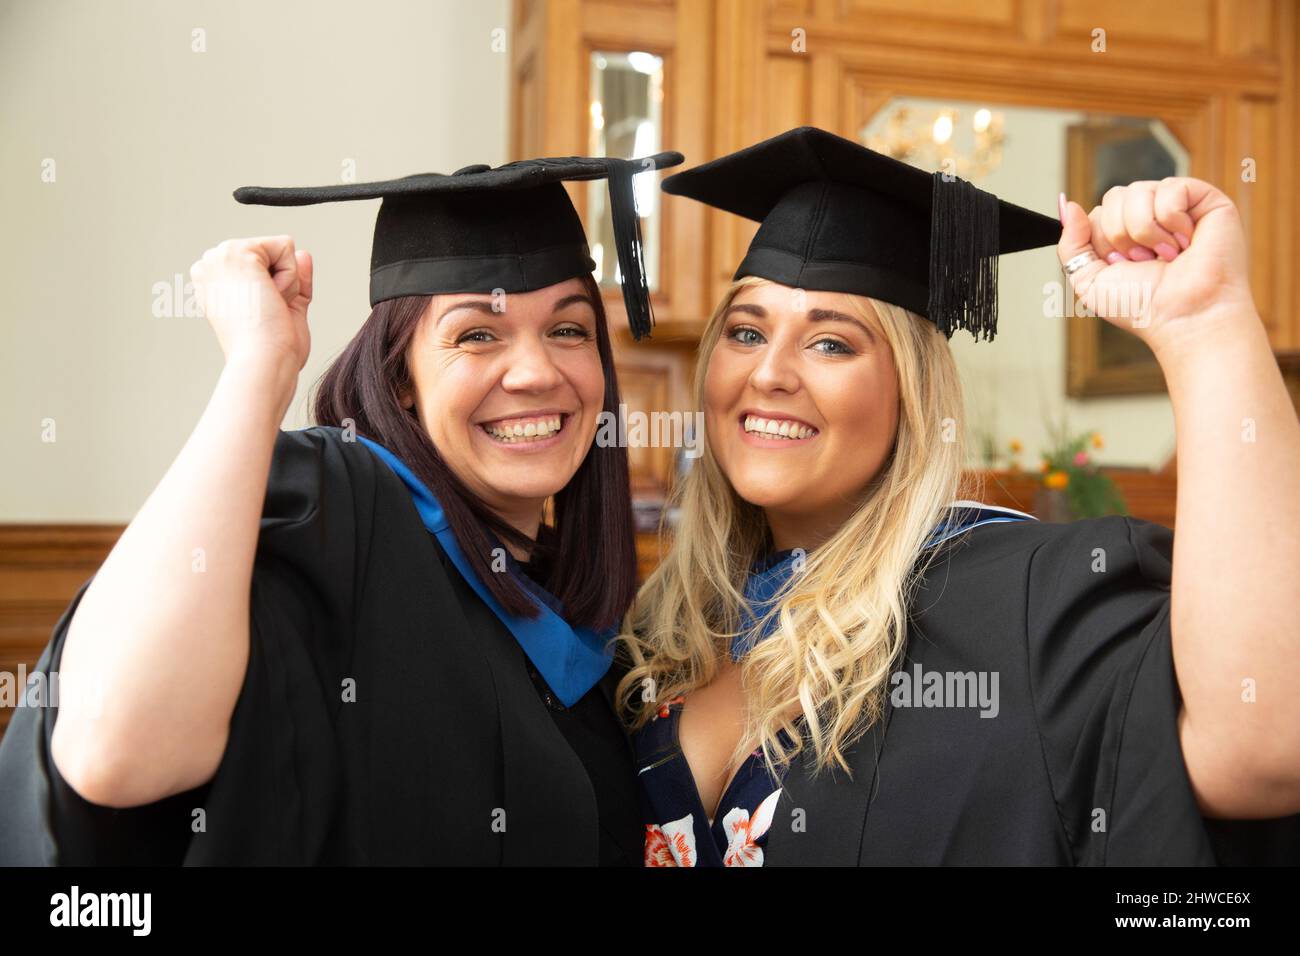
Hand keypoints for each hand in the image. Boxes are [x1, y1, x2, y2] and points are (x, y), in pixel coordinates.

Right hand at [190, 235, 312, 372]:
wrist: (263, 361)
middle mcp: (210, 265)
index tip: (262, 316)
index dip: (277, 290)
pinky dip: (289, 276)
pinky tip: (271, 298)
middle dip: (282, 283)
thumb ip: (293, 279)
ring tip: (266, 306)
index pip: (263, 265)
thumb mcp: (286, 308)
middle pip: (271, 253)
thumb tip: (303, 253)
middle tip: (266, 313)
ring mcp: (219, 256)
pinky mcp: (236, 251)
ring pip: (279, 249)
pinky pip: (285, 246)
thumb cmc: (271, 348)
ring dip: (286, 281)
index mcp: (214, 281)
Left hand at [1057, 178, 1256, 354]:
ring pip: (1137, 191)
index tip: (1122, 266)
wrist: (1184, 315)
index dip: (1103, 241)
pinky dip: (1171, 219)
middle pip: (1114, 197)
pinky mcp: (1204, 199)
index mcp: (1124, 234)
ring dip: (1145, 231)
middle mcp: (1150, 217)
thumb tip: (1067, 204)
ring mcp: (1177, 206)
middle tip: (1145, 261)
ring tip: (1166, 255)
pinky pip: (1170, 188)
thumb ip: (1071, 244)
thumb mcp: (1089, 280)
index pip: (1098, 212)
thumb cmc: (1143, 305)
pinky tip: (1186, 242)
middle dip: (1120, 235)